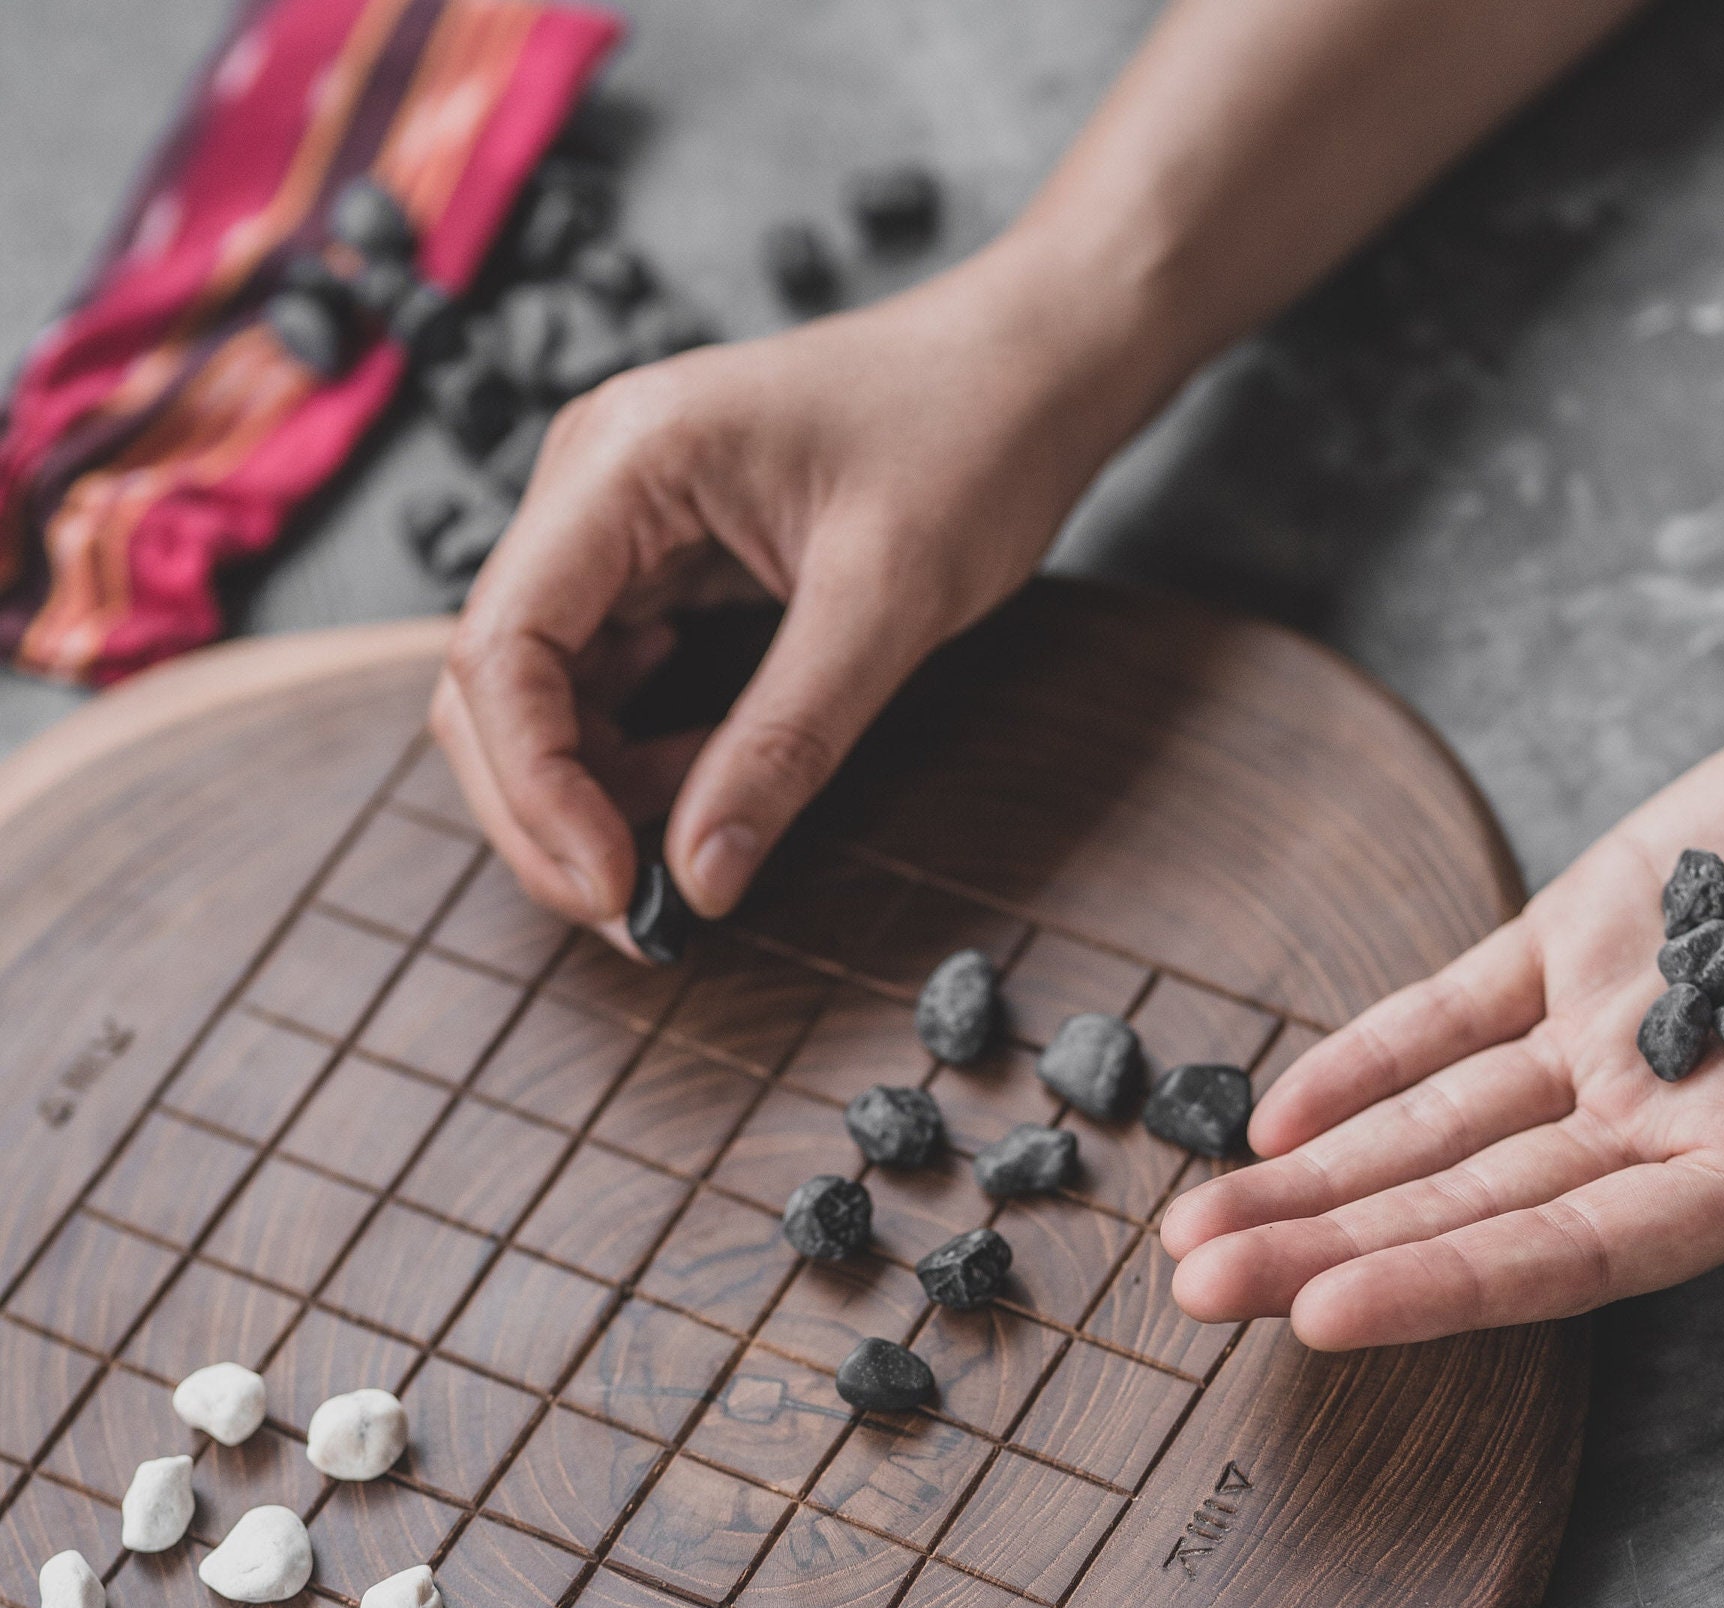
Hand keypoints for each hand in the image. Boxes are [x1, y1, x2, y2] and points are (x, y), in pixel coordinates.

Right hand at [429, 241, 1137, 934]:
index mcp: (621, 459)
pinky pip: (600, 689)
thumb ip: (786, 744)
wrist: (1025, 367)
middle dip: (546, 815)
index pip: (499, 648)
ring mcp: (612, 526)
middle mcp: (589, 485)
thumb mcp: (887, 605)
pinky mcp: (652, 565)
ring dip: (588, 800)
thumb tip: (700, 877)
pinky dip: (633, 766)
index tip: (616, 886)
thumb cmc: (971, 436)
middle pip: (490, 686)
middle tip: (638, 917)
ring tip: (685, 862)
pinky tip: (703, 796)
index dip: (536, 788)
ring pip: (534, 700)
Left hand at [1161, 617, 1723, 1346]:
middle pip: (1462, 1209)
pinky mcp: (1581, 934)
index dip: (1442, 1290)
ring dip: (1313, 1178)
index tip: (1321, 1320)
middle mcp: (1655, 1123)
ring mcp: (1607, 1032)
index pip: (1564, 1256)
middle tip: (1194, 1288)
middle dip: (1327, 1251)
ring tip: (1192, 1228)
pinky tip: (1272, 1113)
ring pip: (1432, 1128)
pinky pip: (1449, 1012)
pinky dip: (1363, 1059)